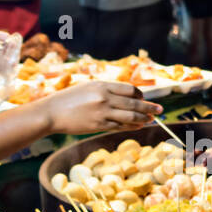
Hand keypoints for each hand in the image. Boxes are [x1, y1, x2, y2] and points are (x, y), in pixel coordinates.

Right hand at [41, 81, 161, 135]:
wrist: (52, 112)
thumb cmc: (68, 99)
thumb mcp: (88, 88)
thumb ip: (105, 90)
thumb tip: (124, 96)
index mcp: (102, 85)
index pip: (129, 89)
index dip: (140, 94)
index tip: (144, 98)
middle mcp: (104, 97)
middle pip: (134, 102)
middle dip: (149, 107)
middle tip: (160, 110)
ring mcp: (102, 112)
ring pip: (130, 116)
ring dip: (143, 118)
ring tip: (152, 120)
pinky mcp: (99, 125)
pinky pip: (120, 126)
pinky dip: (132, 126)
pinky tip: (139, 126)